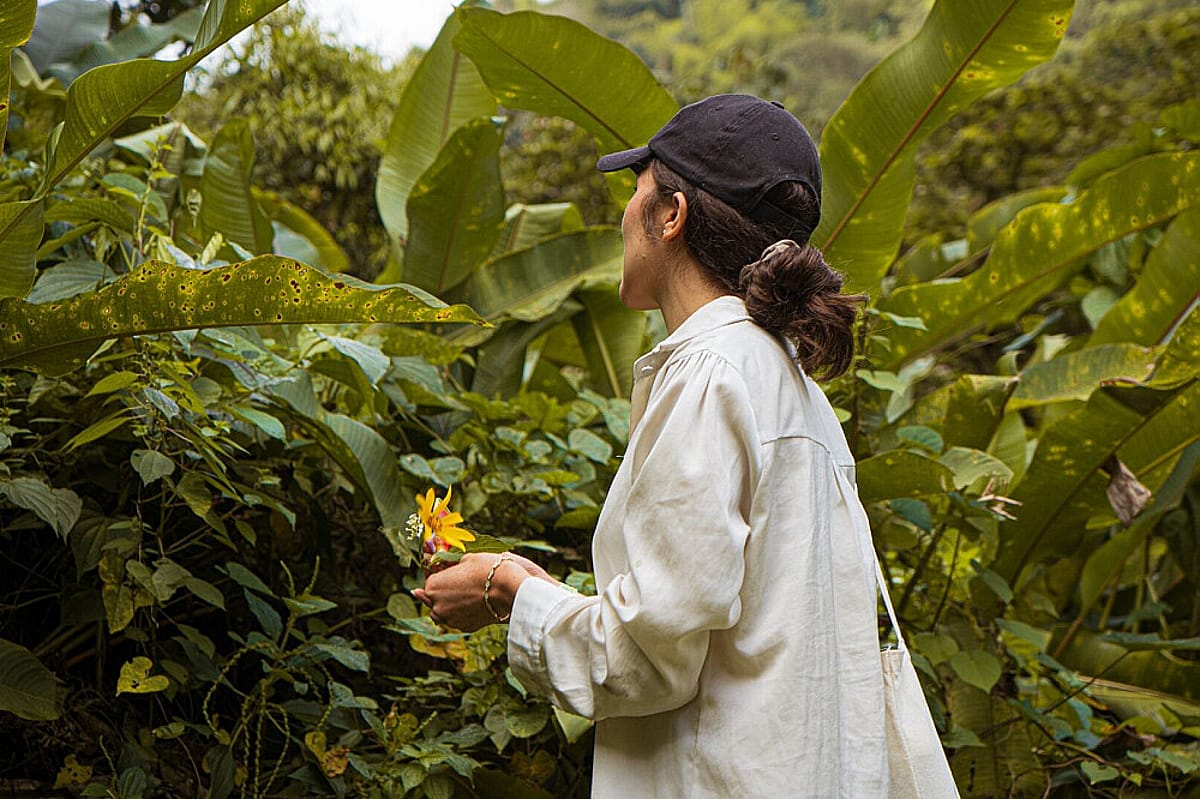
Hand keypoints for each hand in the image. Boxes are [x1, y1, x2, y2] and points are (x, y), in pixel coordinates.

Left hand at [412, 553, 554, 631]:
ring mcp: (450, 620)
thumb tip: (442, 564)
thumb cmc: (488, 569)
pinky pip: (459, 619)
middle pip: (434, 599)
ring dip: (452, 604)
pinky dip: (463, 613)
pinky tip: (475, 603)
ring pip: (445, 612)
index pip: (430, 581)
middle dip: (444, 592)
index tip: (453, 574)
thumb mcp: (466, 559)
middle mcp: (437, 606)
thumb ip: (450, 565)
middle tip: (462, 584)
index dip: (442, 576)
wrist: (510, 589)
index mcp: (433, 586)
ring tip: (469, 594)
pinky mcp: (464, 628)